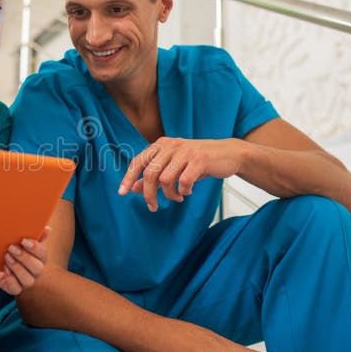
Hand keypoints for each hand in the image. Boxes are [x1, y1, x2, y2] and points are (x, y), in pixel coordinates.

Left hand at [0, 227, 49, 294]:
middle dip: (24, 257)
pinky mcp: (15, 289)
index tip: (24, 241)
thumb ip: (34, 234)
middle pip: (37, 268)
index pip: (43, 254)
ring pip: (27, 279)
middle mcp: (35, 271)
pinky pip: (15, 288)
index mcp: (40, 258)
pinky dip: (10, 279)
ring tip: (6, 256)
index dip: (35, 248)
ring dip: (16, 267)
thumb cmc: (12, 250)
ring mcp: (26, 281)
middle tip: (11, 247)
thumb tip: (47, 229)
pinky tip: (4, 269)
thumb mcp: (21, 240)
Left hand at [119, 137, 244, 209]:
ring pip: (166, 180)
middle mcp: (171, 145)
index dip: (128, 177)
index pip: (138, 161)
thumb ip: (154, 176)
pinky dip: (183, 192)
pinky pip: (183, 182)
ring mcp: (185, 151)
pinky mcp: (199, 160)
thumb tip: (134, 188)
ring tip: (177, 197)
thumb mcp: (173, 166)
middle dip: (149, 194)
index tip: (122, 193)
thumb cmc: (198, 161)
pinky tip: (188, 192)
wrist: (228, 154)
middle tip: (153, 207)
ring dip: (170, 194)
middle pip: (150, 173)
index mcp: (161, 144)